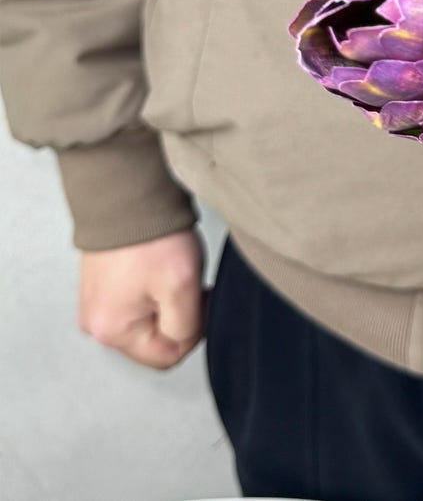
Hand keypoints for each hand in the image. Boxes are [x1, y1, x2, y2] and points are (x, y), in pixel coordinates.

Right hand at [78, 229, 205, 368]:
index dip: (193, 330)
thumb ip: (186, 328)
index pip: (167, 357)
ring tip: (166, 268)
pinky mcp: (103, 285)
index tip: (197, 298)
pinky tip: (157, 263)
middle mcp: (97, 323)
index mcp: (112, 331)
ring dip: (166, 297)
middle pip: (156, 338)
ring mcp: (98, 303)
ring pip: (150, 317)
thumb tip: (183, 342)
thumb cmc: (150, 236)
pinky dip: (154, 285)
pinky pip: (138, 299)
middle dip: (177, 313)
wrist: (127, 195)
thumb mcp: (182, 288)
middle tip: (181, 280)